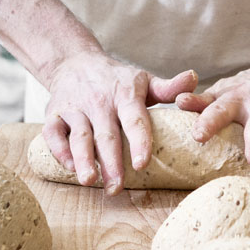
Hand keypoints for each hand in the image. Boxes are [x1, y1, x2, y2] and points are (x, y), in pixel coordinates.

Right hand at [42, 53, 197, 195]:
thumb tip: (195, 78)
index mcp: (125, 94)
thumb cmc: (117, 79)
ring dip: (84, 159)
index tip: (142, 163)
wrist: (76, 61)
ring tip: (90, 181)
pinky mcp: (54, 113)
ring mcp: (75, 107)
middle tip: (116, 188)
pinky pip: (54, 133)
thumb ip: (169, 87)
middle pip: (106, 134)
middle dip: (111, 162)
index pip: (134, 118)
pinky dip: (60, 151)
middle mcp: (99, 101)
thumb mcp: (143, 80)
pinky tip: (70, 167)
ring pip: (79, 136)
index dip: (138, 140)